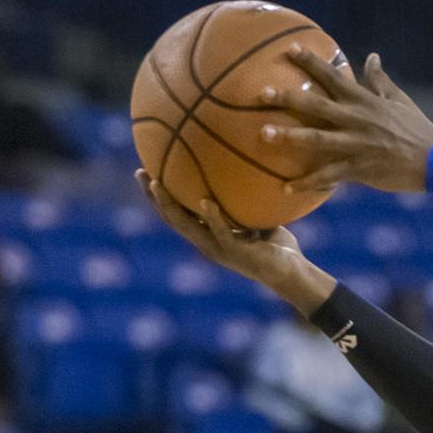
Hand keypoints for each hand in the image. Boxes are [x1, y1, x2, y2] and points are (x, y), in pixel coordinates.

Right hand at [135, 168, 333, 309]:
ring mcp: (218, 249)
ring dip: (170, 206)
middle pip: (171, 218)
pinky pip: (221, 232)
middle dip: (154, 197)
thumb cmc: (276, 244)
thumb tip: (246, 160)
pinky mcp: (235, 253)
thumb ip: (246, 196)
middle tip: (141, 173)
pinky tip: (205, 202)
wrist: (292, 272)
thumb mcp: (257, 216)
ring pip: (186, 227)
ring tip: (158, 185)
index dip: (158, 195)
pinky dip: (212, 217)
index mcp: (207, 233)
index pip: (176, 212)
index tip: (145, 171)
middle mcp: (206, 242)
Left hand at [258, 50, 432, 194]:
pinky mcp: (358, 169)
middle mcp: (356, 119)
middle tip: (260, 93)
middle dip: (287, 98)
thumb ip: (379, 79)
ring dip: (289, 137)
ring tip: (263, 134)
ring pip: (316, 139)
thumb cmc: (416, 128)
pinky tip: (286, 188)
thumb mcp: (398, 99)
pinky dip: (307, 182)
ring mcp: (356, 144)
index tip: (288, 49)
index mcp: (364, 101)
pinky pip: (327, 176)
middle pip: (315, 105)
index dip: (310, 61)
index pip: (333, 76)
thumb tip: (371, 56)